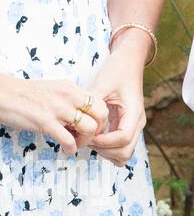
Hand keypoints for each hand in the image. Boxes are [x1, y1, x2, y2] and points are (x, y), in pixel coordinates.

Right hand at [0, 67, 109, 157]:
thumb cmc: (19, 94)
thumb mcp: (50, 91)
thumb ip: (66, 101)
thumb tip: (78, 119)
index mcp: (70, 87)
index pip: (100, 103)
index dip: (99, 120)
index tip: (87, 129)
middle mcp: (67, 95)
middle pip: (101, 115)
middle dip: (97, 131)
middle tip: (84, 138)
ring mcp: (56, 108)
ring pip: (90, 128)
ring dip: (84, 142)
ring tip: (73, 144)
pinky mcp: (44, 121)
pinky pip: (69, 140)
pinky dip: (70, 149)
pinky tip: (63, 150)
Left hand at [80, 48, 146, 166]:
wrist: (128, 62)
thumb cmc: (117, 70)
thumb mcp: (103, 83)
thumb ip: (92, 102)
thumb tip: (79, 119)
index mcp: (133, 112)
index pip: (122, 138)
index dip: (103, 142)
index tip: (88, 136)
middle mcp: (136, 123)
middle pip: (125, 152)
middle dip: (103, 150)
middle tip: (85, 140)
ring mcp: (133, 126)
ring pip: (123, 153)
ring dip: (105, 152)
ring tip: (87, 139)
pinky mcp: (126, 126)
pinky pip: (119, 146)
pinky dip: (107, 148)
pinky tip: (93, 138)